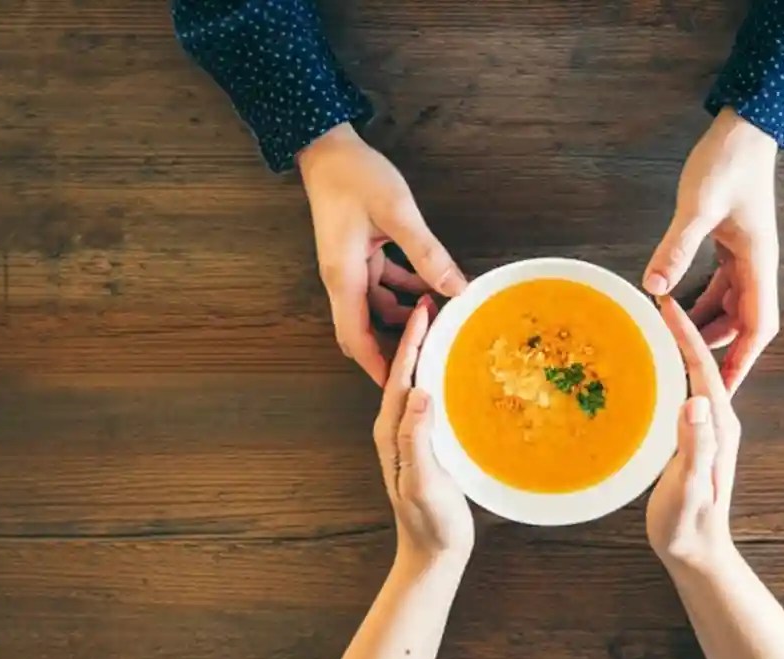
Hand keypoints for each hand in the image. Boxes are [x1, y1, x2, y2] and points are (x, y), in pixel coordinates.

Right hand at [299, 123, 466, 384]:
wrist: (328, 147)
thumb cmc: (355, 177)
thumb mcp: (397, 213)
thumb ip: (427, 253)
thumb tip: (455, 288)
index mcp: (343, 278)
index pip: (355, 337)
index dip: (376, 365)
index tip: (399, 387)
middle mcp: (342, 279)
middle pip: (363, 330)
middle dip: (393, 346)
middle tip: (427, 357)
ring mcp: (348, 267)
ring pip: (375, 307)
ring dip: (403, 315)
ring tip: (441, 318)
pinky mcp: (357, 254)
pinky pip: (380, 284)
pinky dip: (404, 290)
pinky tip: (432, 286)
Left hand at [373, 297, 474, 565]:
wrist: (432, 554)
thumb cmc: (429, 522)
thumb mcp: (422, 480)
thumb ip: (416, 438)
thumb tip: (419, 391)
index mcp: (391, 431)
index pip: (400, 374)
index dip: (413, 339)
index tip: (427, 308)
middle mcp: (396, 428)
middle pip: (406, 371)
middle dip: (419, 337)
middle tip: (438, 305)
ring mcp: (411, 437)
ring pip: (418, 383)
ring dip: (430, 354)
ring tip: (449, 328)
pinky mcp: (427, 445)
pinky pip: (431, 401)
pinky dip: (441, 378)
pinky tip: (458, 373)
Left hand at [643, 107, 779, 391]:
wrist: (744, 128)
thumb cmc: (729, 161)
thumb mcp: (699, 206)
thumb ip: (677, 247)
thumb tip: (653, 287)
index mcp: (758, 263)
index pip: (759, 327)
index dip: (744, 361)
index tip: (726, 390)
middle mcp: (756, 266)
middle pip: (742, 324)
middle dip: (716, 350)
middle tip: (684, 373)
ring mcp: (744, 257)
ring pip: (727, 306)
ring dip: (702, 326)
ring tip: (671, 344)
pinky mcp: (730, 246)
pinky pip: (716, 286)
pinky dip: (696, 301)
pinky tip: (670, 307)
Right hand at [647, 297, 740, 570]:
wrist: (698, 554)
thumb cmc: (689, 524)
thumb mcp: (689, 485)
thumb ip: (696, 445)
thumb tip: (695, 400)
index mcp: (719, 426)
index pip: (702, 368)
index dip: (685, 334)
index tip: (665, 304)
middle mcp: (718, 422)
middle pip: (700, 365)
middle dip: (682, 331)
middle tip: (656, 302)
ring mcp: (708, 431)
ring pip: (693, 377)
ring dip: (676, 349)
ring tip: (653, 326)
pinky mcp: (695, 440)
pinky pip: (683, 394)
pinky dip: (669, 374)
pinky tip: (652, 372)